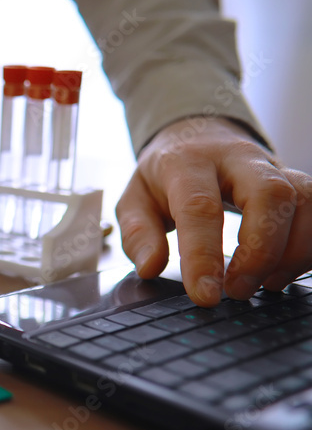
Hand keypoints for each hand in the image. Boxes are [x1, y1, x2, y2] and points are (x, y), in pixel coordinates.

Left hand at [116, 117, 311, 305]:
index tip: (205, 295)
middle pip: (270, 195)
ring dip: (292, 252)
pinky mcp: (295, 182)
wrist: (199, 134)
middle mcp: (238, 159)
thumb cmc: (166, 175)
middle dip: (261, 252)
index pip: (200, 207)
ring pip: (304, 201)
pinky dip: (308, 247)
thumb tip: (150, 267)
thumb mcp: (135, 199)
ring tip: (263, 285)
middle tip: (237, 291)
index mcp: (188, 162)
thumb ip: (138, 233)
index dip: (203, 255)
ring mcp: (273, 167)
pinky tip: (282, 271)